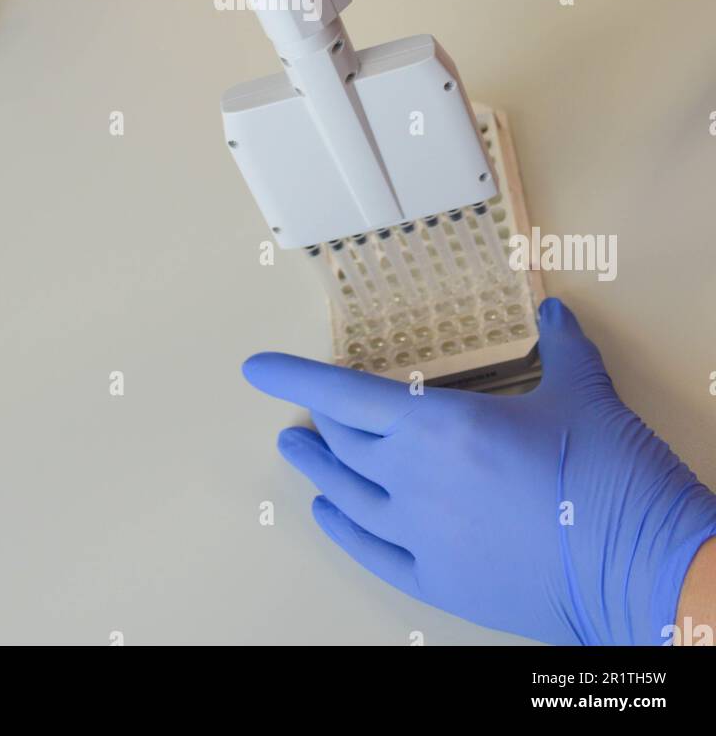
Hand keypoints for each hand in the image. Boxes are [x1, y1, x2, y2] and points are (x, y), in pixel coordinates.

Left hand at [243, 298, 715, 644]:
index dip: (296, 376)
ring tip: (295, 452)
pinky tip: (329, 515)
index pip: (345, 392)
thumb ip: (560, 347)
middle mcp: (414, 479)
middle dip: (319, 420)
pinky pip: (374, 553)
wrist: (639, 566)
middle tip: (305, 409)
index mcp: (438, 425)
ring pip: (348, 496)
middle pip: (345, 442)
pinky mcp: (441, 582)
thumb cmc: (606, 473)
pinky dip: (344, 531)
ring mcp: (422, 536)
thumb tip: (554, 312)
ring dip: (318, 470)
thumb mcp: (583, 393)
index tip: (255, 367)